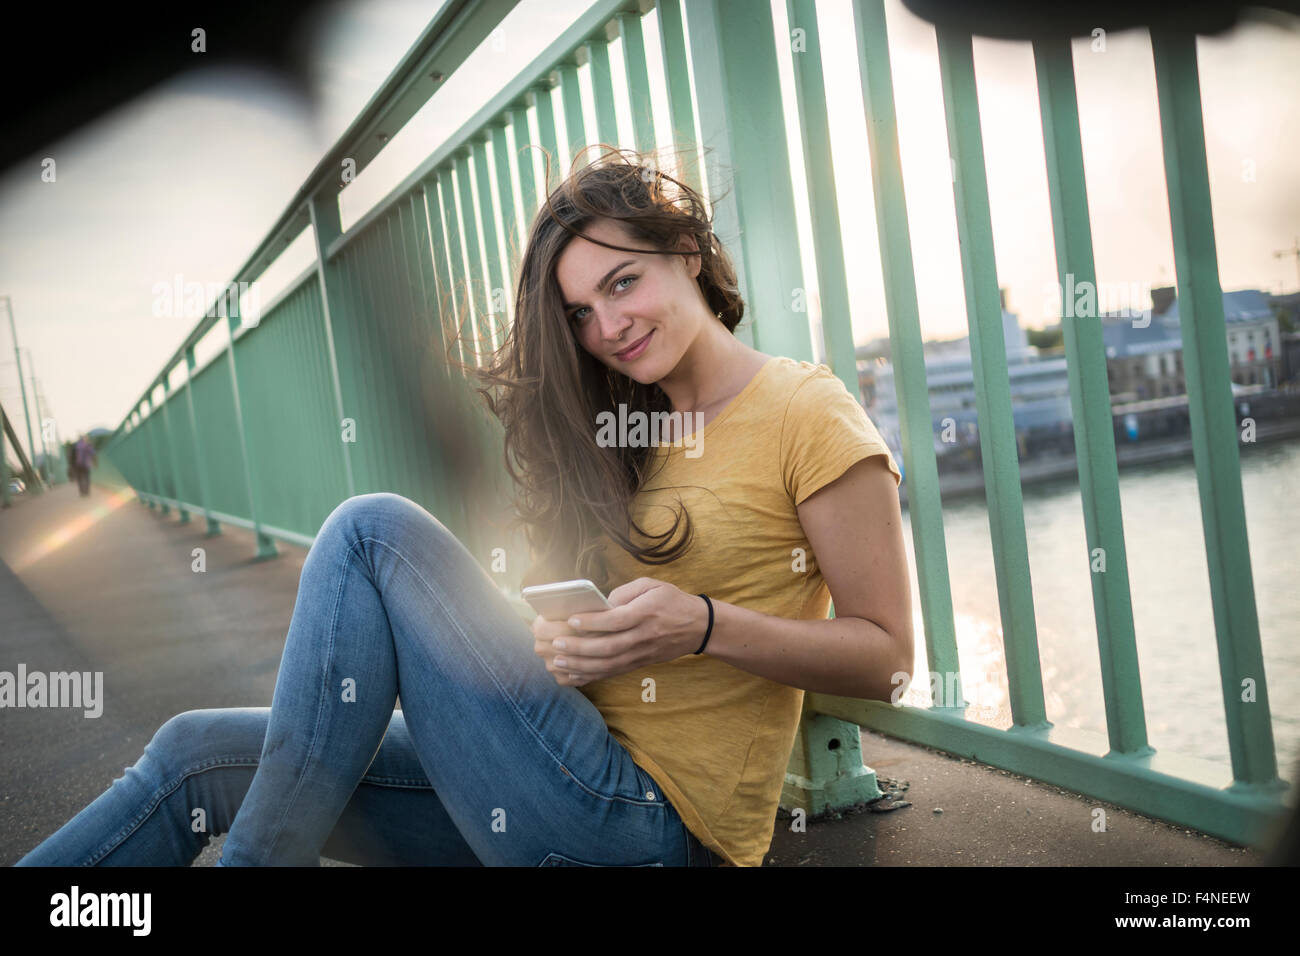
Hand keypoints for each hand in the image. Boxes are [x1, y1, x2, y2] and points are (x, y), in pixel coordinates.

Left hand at [532, 577, 708, 686]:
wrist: (699, 626)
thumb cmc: (672, 601)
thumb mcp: (653, 585)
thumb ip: (626, 591)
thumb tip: (601, 602)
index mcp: (646, 613)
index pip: (616, 620)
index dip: (592, 622)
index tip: (571, 619)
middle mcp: (643, 636)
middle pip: (608, 647)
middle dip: (579, 648)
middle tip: (556, 644)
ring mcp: (641, 653)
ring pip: (608, 664)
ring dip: (581, 665)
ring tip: (558, 661)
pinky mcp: (639, 663)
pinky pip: (612, 672)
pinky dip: (591, 676)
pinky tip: (572, 675)